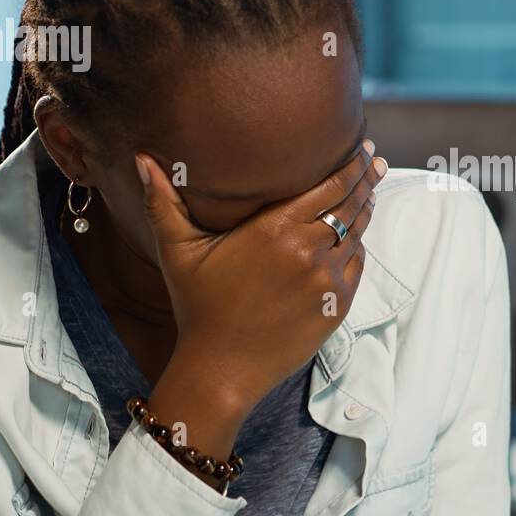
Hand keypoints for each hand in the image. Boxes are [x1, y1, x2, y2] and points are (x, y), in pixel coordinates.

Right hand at [135, 141, 385, 459]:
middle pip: (351, 204)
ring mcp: (327, 280)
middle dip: (366, 178)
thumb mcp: (178, 252)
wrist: (221, 369)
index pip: (330, 185)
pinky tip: (355, 236)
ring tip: (368, 192)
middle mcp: (308, 250)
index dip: (351, 164)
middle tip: (374, 159)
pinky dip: (357, 248)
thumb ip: (163, 202)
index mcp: (276, 229)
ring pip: (357, 235)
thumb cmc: (198, 307)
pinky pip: (357, 267)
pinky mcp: (337, 306)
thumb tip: (140, 159)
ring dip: (365, 210)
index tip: (362, 145)